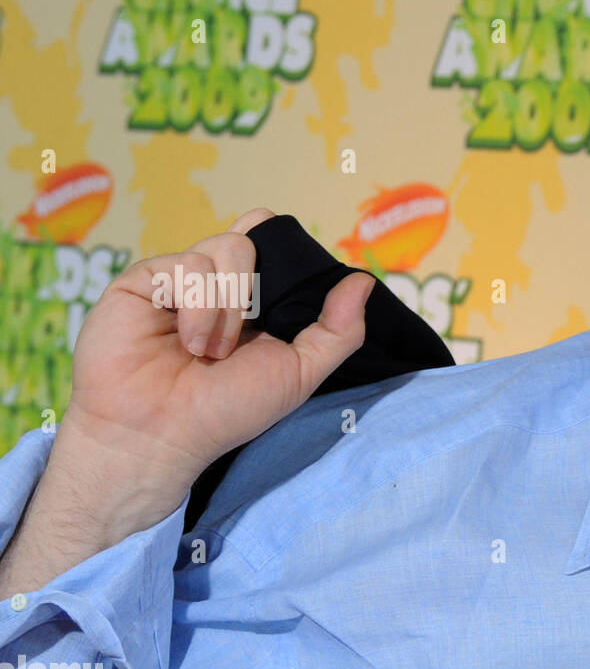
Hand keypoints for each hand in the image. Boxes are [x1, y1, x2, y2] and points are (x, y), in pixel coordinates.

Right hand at [55, 207, 373, 500]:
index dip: (290, 257)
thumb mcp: (299, 373)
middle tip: (248, 334)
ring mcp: (182, 277)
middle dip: (261, 287)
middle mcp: (220, 282)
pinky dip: (200, 306)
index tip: (290, 303)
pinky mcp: (146, 277)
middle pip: (255, 234)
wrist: (160, 434)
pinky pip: (190, 264)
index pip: (278, 245)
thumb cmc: (227, 409)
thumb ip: (337, 331)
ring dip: (231, 305)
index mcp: (258, 300)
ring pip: (228, 246)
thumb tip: (365, 280)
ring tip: (213, 352)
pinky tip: (189, 342)